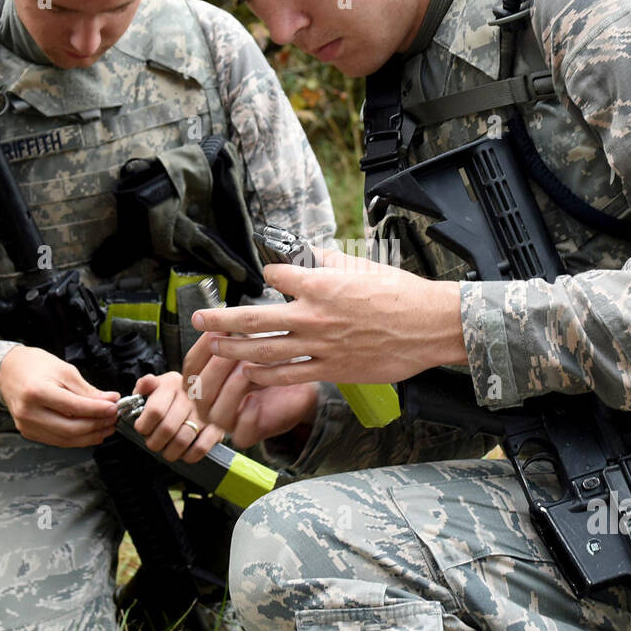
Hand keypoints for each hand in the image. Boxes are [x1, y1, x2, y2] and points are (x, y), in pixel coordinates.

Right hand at [0, 345, 119, 446]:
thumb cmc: (35, 366)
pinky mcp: (28, 432)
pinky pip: (58, 440)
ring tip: (106, 427)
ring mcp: (26, 425)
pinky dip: (77, 439)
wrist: (9, 371)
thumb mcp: (64, 370)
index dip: (98, 410)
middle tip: (113, 419)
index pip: (74, 408)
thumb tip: (109, 401)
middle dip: (97, 426)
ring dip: (90, 436)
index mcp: (37, 392)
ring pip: (66, 439)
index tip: (114, 408)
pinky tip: (91, 432)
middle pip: (70, 429)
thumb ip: (87, 390)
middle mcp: (29, 412)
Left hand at [130, 370, 223, 462]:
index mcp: (172, 385)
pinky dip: (188, 456)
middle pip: (167, 429)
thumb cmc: (171, 396)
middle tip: (153, 442)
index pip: (155, 411)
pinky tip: (183, 452)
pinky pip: (200, 448)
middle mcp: (190, 397)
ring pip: (182, 442)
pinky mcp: (216, 429)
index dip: (144, 426)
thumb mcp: (155, 386)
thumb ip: (144, 386)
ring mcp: (205, 414)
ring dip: (169, 452)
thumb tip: (144, 385)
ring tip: (167, 449)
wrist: (201, 396)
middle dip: (154, 442)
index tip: (142, 429)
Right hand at [179, 334, 319, 448]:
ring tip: (249, 369)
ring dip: (233, 387)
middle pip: (199, 389)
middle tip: (236, 348)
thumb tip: (218, 318)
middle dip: (218, 366)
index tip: (218, 327)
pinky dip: (247, 416)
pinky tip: (254, 399)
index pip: (191, 366)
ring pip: (217, 411)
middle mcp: (209, 403)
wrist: (301, 382)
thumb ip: (231, 336)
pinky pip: (240, 433)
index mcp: (203, 379)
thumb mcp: (251, 344)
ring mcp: (227, 421)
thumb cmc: (272, 362)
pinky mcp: (247, 434)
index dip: (203, 347)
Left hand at [189, 246, 466, 388]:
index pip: (276, 277)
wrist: (429, 325)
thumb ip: (330, 261)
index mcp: (321, 284)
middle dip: (221, 320)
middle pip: (253, 320)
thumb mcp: (363, 267)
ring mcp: (320, 346)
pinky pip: (289, 375)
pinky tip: (249, 374)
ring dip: (234, 350)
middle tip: (200, 320)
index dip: (268, 275)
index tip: (266, 277)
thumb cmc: (402, 295)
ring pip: (264, 351)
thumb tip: (309, 254)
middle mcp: (313, 316)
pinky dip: (265, 375)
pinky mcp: (332, 370)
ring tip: (214, 348)